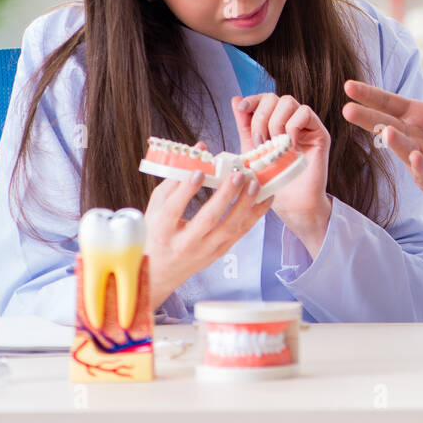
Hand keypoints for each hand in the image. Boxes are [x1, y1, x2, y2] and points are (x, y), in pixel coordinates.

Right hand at [143, 141, 271, 310]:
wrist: (160, 273)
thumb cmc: (157, 232)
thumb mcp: (156, 207)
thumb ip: (175, 179)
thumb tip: (200, 150)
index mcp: (162, 230)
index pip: (175, 209)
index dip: (186, 190)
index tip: (199, 172)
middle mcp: (185, 243)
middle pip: (208, 220)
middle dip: (225, 196)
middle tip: (238, 175)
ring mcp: (206, 250)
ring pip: (230, 228)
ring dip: (245, 205)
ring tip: (255, 184)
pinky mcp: (220, 252)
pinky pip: (242, 232)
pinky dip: (256, 214)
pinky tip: (266, 197)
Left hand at [231, 94, 332, 253]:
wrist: (291, 205)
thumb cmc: (272, 182)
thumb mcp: (251, 151)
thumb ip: (245, 126)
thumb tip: (235, 99)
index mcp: (274, 122)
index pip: (264, 98)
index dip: (252, 100)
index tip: (241, 110)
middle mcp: (291, 121)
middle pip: (274, 97)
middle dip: (261, 117)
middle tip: (260, 142)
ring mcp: (306, 126)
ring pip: (289, 102)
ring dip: (275, 123)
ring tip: (273, 145)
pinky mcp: (320, 133)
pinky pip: (305, 113)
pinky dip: (292, 127)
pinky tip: (289, 146)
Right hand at [341, 41, 422, 229]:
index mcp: (420, 115)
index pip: (390, 103)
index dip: (371, 95)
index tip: (349, 86)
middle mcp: (415, 136)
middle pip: (387, 124)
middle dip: (367, 118)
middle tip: (346, 110)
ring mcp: (421, 160)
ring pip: (402, 149)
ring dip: (394, 141)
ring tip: (385, 131)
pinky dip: (418, 166)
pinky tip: (416, 157)